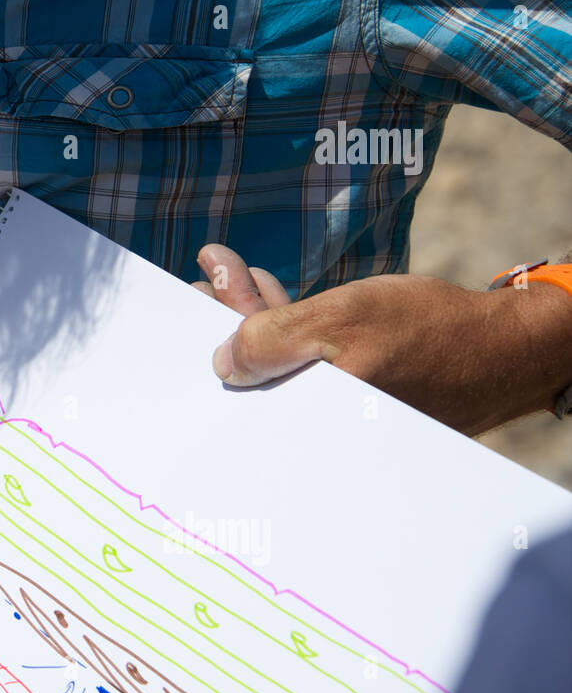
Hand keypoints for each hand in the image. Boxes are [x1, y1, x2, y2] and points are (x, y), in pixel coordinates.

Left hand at [191, 243, 571, 435]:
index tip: (189, 303)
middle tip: (202, 278)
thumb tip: (222, 363)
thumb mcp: (341, 320)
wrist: (503, 346)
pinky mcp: (354, 391)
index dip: (209, 341)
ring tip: (225, 268)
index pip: (238, 390)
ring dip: (252, 310)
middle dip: (227, 316)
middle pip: (253, 368)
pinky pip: (306, 357)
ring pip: (278, 356)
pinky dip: (287, 323)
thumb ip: (273, 339)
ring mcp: (335, 407)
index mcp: (309, 418)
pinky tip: (266, 287)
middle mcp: (317, 423)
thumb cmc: (427, 331)